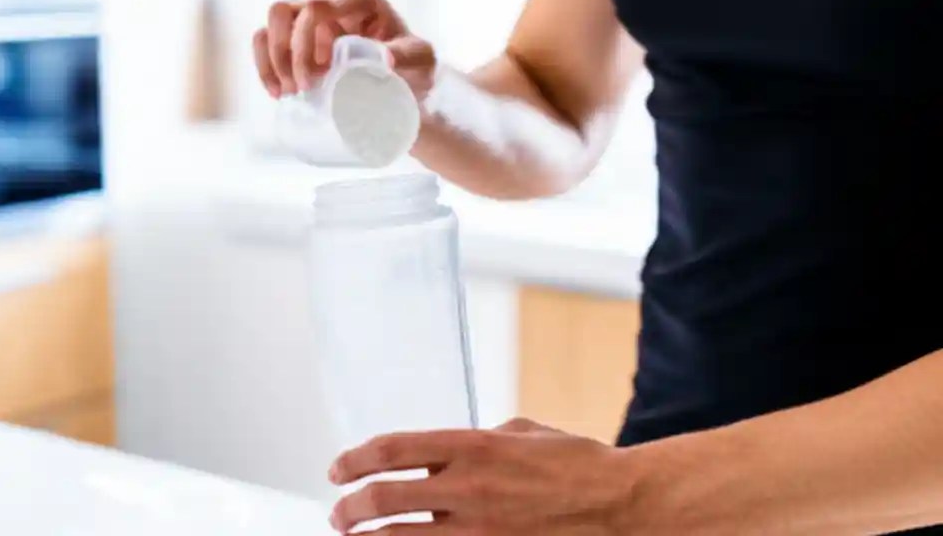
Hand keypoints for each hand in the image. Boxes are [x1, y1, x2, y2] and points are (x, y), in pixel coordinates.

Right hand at [252, 0, 436, 98]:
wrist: (405, 84)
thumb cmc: (414, 67)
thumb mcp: (420, 60)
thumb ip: (408, 55)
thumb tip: (384, 58)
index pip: (317, 6)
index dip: (306, 43)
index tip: (316, 79)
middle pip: (287, 11)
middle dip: (287, 53)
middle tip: (301, 89)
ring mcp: (310, 10)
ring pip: (273, 19)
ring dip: (274, 59)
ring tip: (289, 93)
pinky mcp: (296, 31)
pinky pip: (264, 36)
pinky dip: (264, 64)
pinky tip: (277, 92)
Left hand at [328, 418, 640, 534]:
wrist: (622, 505)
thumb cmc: (577, 464)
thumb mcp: (522, 432)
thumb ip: (475, 440)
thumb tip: (439, 452)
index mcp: (473, 445)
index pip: (392, 449)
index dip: (354, 459)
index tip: (337, 470)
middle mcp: (468, 487)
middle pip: (383, 499)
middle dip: (349, 509)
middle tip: (338, 514)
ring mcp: (478, 529)